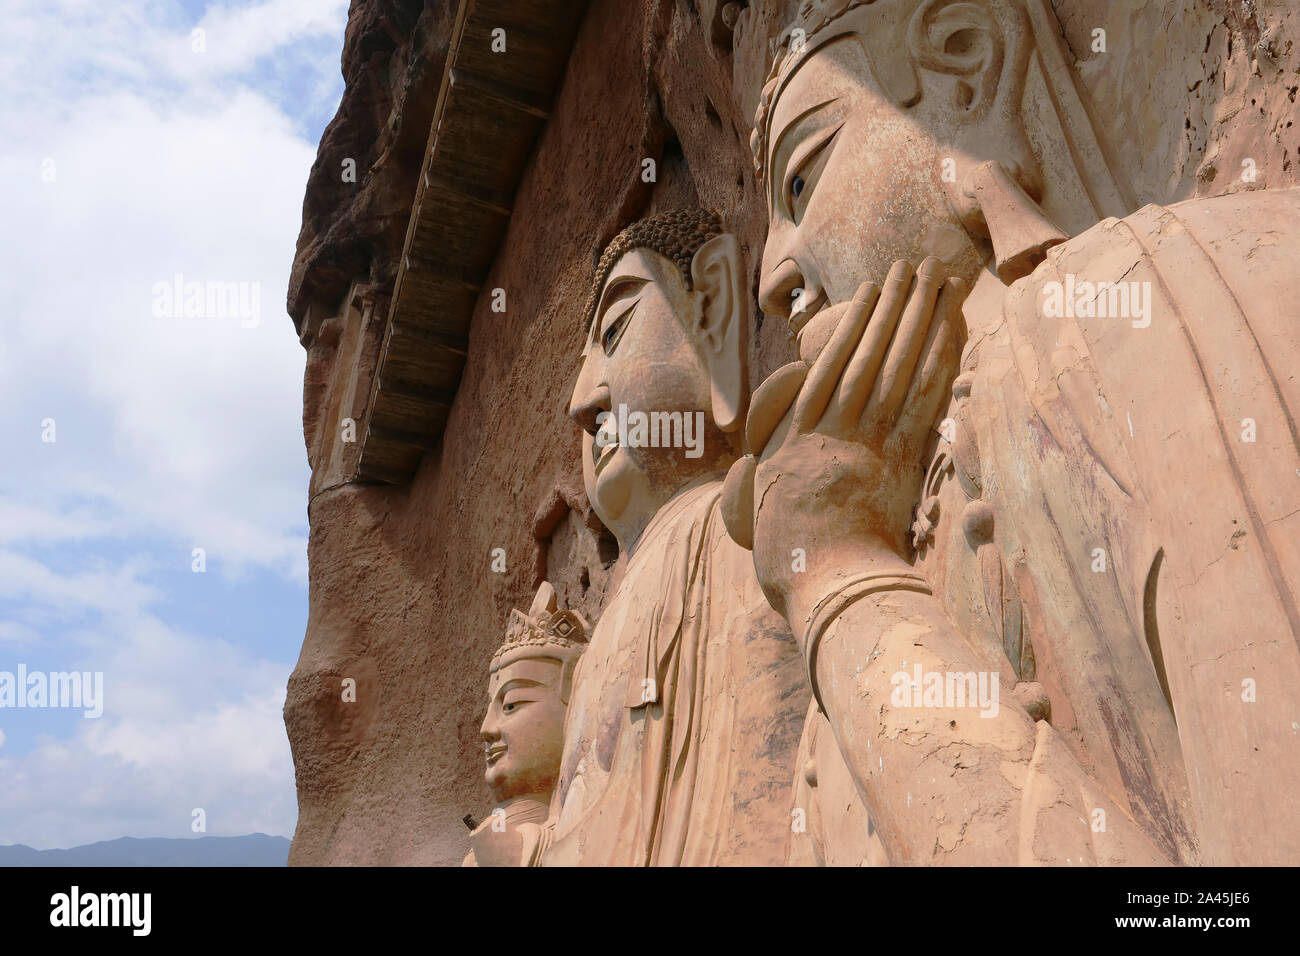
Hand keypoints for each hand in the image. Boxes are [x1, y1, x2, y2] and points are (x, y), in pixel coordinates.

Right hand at [723, 257, 964, 630]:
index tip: (872, 291)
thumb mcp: (764, 508)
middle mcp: (835, 426)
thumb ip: (768, 477)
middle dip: (894, 305)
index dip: (855, 323)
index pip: (832, 365)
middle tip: (913, 264)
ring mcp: (868, 439)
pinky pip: (923, 398)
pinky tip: (952, 329)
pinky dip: (938, 359)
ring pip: (898, 364)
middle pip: (870, 353)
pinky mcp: (900, 459)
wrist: (820, 581)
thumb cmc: (788, 556)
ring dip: (919, 316)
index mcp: (800, 435)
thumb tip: (756, 463)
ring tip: (936, 277)